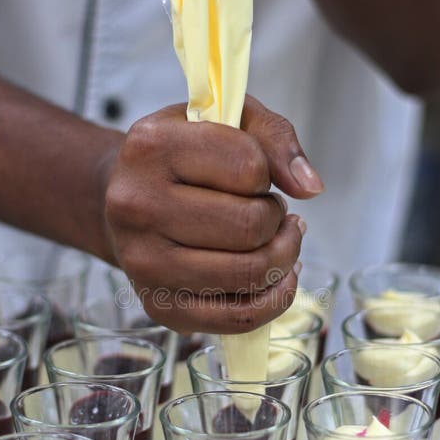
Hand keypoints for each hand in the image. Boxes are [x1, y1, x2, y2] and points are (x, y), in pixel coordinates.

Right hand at [104, 95, 323, 332]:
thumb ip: (275, 139)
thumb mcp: (227, 122)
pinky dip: (275, 298)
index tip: (253, 174)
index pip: (248, 166)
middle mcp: (136, 206)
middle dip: (276, 218)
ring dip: (281, 256)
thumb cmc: (185, 158)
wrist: (130, 199)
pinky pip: (238, 317)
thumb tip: (310, 187)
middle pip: (250, 226)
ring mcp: (144, 262)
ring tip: (274, 239)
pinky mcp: (159, 305)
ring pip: (250, 273)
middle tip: (267, 211)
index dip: (267, 172)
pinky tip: (278, 276)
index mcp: (150, 147)